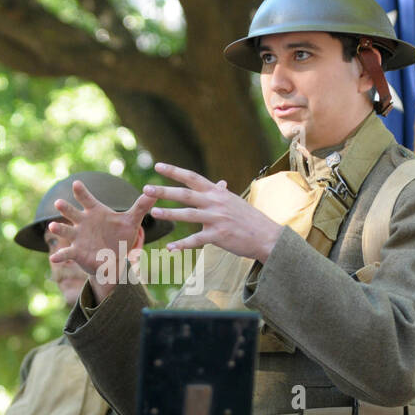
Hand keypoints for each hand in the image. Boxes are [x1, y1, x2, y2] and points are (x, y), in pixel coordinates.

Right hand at [48, 179, 156, 301]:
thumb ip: (141, 206)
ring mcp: (78, 237)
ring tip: (52, 227)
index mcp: (95, 211)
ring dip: (58, 229)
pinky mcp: (76, 252)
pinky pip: (66, 253)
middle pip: (72, 212)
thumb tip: (155, 191)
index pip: (87, 199)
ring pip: (65, 230)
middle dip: (65, 208)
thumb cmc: (120, 236)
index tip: (77, 183)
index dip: (82, 192)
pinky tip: (54, 258)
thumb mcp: (131, 221)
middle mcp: (83, 222)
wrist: (114, 258)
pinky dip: (60, 255)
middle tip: (58, 202)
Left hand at [144, 163, 283, 262]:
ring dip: (169, 213)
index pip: (192, 177)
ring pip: (188, 215)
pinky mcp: (219, 236)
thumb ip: (223, 193)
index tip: (157, 166)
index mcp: (217, 192)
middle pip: (186, 194)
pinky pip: (197, 240)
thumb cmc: (249, 219)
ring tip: (153, 212)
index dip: (174, 171)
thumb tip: (219, 183)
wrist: (267, 236)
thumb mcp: (235, 201)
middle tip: (146, 188)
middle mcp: (216, 202)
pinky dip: (182, 245)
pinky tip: (170, 248)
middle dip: (164, 191)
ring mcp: (217, 219)